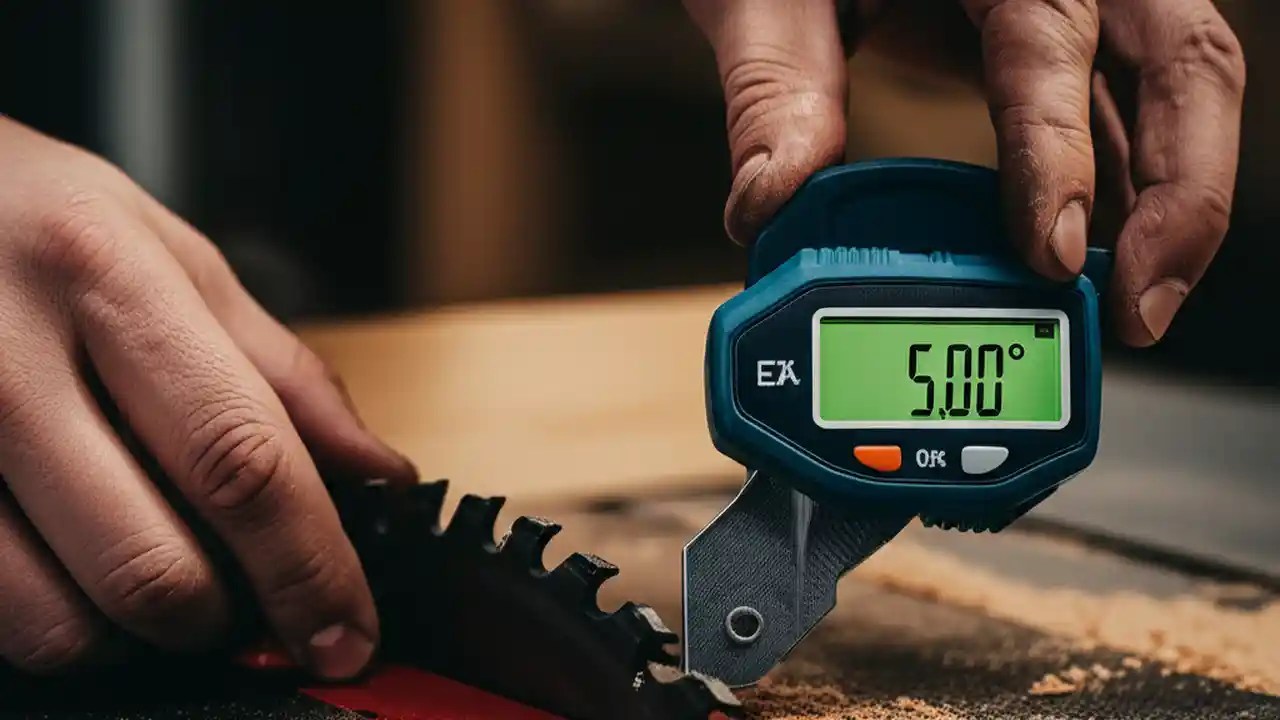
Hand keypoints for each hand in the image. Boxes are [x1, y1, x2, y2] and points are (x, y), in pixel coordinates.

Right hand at [0, 118, 415, 677]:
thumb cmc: (28, 219)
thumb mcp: (166, 253)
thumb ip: (280, 370)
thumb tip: (378, 472)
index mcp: (100, 276)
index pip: (238, 454)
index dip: (309, 566)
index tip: (349, 630)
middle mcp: (0, 355)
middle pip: (151, 561)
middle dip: (228, 618)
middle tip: (252, 606)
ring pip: (60, 620)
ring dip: (140, 636)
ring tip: (157, 577)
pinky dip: (59, 624)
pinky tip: (78, 572)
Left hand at [683, 0, 1245, 345]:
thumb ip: (774, 82)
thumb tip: (771, 198)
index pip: (1051, 44)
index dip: (1060, 156)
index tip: (1052, 252)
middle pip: (1181, 67)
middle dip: (1178, 199)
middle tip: (1135, 311)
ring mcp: (1078, 3)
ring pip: (1171, 94)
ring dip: (1164, 207)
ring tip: (1127, 308)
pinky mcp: (1065, 39)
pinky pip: (1125, 110)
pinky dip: (1125, 190)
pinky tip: (1097, 262)